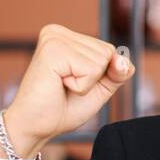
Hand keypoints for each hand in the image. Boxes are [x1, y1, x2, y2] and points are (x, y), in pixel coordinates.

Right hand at [0, 24, 133, 159]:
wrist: (36, 127)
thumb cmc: (63, 108)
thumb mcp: (100, 88)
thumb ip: (118, 72)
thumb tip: (123, 59)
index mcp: (68, 37)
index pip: (109, 50)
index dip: (100, 76)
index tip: (73, 83)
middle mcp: (59, 32)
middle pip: (107, 52)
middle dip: (94, 79)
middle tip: (65, 87)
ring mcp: (54, 38)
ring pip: (101, 60)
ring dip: (86, 83)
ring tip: (61, 86)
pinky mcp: (53, 49)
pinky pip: (91, 69)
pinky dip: (81, 87)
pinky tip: (58, 85)